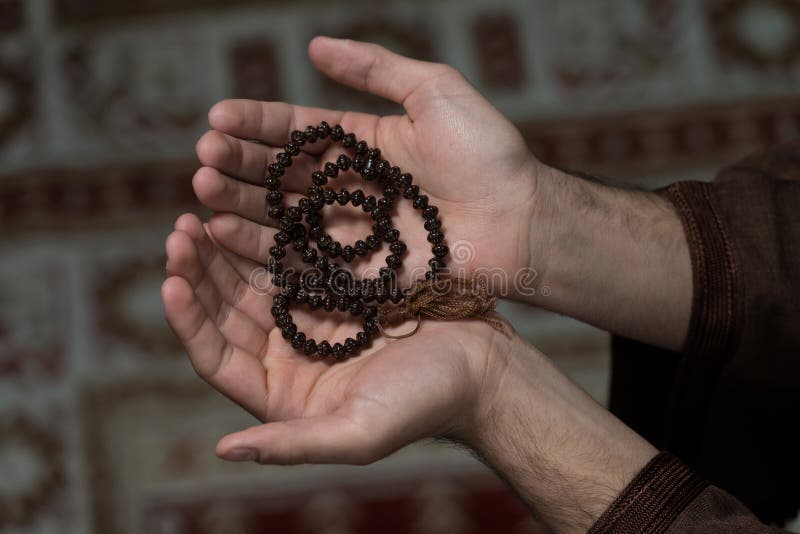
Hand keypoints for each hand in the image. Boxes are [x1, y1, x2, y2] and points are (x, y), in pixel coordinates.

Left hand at [162, 213, 511, 463]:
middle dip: (200, 271)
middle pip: (227, 311)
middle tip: (181, 229)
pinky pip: (291, 256)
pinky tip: (255, 205)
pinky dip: (270, 233)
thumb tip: (223, 451)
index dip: (190, 320)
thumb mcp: (359, 433)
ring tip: (203, 207)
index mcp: (283, 394)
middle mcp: (288, 355)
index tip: (171, 279)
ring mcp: (311, 317)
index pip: (217, 355)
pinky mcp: (336, 287)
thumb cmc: (425, 405)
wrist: (482, 366)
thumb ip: (294, 444)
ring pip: (252, 279)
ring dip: (226, 246)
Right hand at [192, 36, 546, 294]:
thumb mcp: (434, 91)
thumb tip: (314, 45)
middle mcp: (349, 189)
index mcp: (363, 145)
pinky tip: (224, 234)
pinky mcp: (355, 273)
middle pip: (280, 176)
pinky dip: (262, 249)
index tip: (218, 116)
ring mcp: (350, 233)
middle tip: (202, 155)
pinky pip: (300, 260)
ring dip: (239, 204)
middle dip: (238, 164)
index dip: (258, 124)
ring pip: (281, 217)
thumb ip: (376, 69)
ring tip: (201, 188)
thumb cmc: (487, 153)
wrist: (521, 219)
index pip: (297, 132)